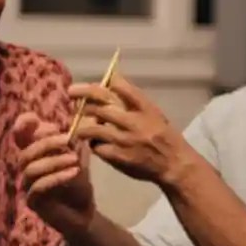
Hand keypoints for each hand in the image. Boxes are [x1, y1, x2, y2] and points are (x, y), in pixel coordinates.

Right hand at [14, 112, 95, 237]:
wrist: (84, 212)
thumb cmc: (78, 184)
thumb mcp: (79, 160)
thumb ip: (72, 145)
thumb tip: (69, 130)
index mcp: (36, 155)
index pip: (20, 137)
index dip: (22, 126)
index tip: (34, 119)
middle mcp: (28, 169)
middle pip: (25, 152)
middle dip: (46, 143)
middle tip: (67, 140)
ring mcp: (28, 186)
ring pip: (30, 169)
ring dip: (53, 160)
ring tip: (74, 159)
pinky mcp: (33, 202)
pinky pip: (38, 187)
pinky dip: (56, 177)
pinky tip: (74, 173)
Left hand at [70, 75, 199, 184]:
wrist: (173, 163)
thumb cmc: (163, 135)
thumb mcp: (154, 113)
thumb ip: (134, 100)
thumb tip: (111, 81)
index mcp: (145, 108)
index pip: (123, 88)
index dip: (105, 82)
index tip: (92, 81)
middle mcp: (134, 122)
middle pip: (101, 104)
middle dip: (82, 96)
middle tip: (72, 94)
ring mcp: (125, 140)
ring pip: (93, 128)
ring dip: (81, 124)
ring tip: (77, 125)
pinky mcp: (118, 156)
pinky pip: (97, 147)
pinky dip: (93, 144)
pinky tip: (94, 143)